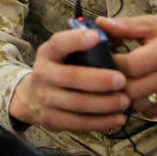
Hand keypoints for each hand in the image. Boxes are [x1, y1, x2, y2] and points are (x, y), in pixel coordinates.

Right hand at [9, 27, 128, 132]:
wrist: (31, 97)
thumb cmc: (59, 70)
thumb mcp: (63, 53)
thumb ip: (83, 45)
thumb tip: (115, 32)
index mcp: (48, 53)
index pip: (59, 43)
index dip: (76, 40)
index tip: (95, 37)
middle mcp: (43, 74)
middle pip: (72, 77)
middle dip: (99, 80)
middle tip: (122, 80)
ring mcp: (45, 98)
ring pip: (78, 103)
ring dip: (105, 103)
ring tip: (125, 101)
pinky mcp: (52, 119)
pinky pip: (79, 123)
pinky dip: (101, 122)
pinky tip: (118, 118)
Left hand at [99, 15, 156, 116]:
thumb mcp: (153, 23)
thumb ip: (126, 25)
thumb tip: (100, 24)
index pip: (129, 66)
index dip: (112, 64)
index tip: (106, 59)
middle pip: (133, 89)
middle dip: (116, 83)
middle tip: (109, 75)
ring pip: (140, 105)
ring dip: (127, 96)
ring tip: (122, 84)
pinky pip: (153, 112)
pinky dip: (141, 105)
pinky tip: (137, 92)